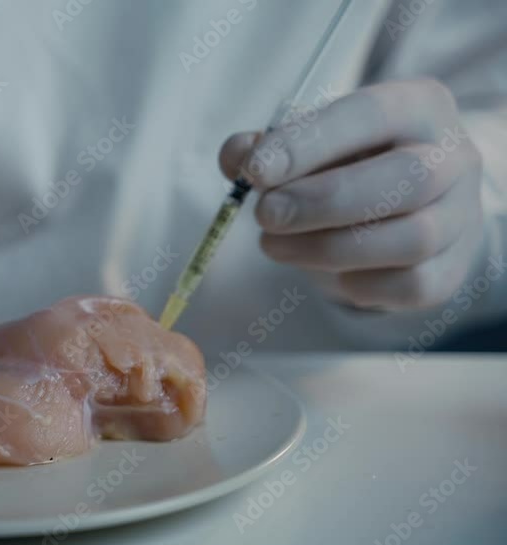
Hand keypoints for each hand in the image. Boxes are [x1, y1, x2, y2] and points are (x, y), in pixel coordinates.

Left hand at [219, 78, 483, 310]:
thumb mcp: (307, 144)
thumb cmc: (347, 166)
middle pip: (405, 178)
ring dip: (328, 248)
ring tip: (275, 246)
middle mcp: (452, 156)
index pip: (369, 115)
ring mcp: (461, 215)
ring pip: (411, 238)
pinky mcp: (453, 270)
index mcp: (417, 106)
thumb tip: (236, 157)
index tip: (256, 172)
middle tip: (264, 216)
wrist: (402, 211)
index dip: (308, 144)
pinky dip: (362, 285)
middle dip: (323, 202)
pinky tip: (330, 272)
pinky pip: (412, 285)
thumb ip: (266, 147)